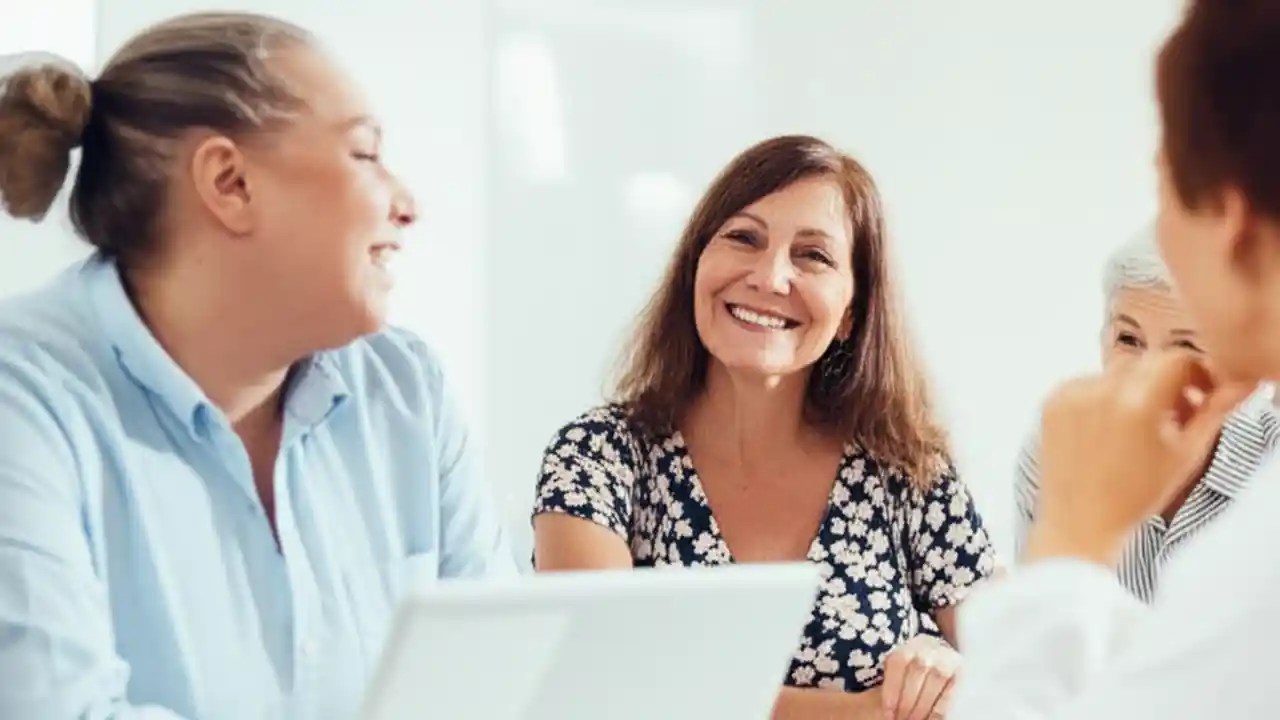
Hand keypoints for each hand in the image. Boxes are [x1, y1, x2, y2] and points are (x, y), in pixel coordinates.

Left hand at [881, 634, 958, 719]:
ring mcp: (946, 656)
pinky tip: (931, 719)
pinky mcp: (961, 671)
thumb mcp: (897, 680)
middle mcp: (927, 646)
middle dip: (907, 701)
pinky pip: (951, 690)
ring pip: (935, 678)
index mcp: (906, 647)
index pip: (897, 662)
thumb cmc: (910, 681)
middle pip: (916, 670)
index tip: (888, 713)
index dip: (891, 690)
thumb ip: (891, 689)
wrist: (938, 666)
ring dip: (924, 705)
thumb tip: (878, 708)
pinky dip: (940, 708)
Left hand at [1027, 351, 1251, 564]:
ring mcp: (1070, 395)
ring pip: (1117, 372)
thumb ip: (1214, 412)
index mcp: (1136, 402)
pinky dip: (1104, 397)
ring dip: (1136, 388)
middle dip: (1167, 381)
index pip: (1176, 358)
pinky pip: (1088, 383)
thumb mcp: (1186, 455)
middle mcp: (1099, 391)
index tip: (1202, 395)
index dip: (1197, 374)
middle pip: (1147, 362)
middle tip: (1177, 415)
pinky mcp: (1051, 402)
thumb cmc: (1136, 497)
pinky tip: (1111, 431)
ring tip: (1142, 428)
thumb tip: (1240, 385)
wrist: (1081, 523)